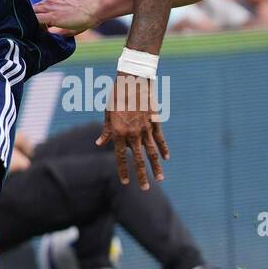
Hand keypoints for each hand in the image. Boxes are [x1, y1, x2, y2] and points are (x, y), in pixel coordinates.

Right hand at [33, 0, 99, 35]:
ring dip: (38, 13)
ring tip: (46, 20)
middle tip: (40, 26)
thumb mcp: (69, 32)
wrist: (94, 7)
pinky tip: (51, 12)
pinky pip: (44, 1)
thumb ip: (55, 33)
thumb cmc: (83, 22)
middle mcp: (50, 6)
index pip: (33, 20)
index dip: (33, 26)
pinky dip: (44, 7)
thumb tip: (46, 34)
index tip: (37, 31)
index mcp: (53, 17)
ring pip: (37, 6)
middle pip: (32, 12)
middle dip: (33, 19)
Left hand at [98, 71, 167, 189]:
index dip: (123, 170)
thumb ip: (106, 130)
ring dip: (156, 167)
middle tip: (145, 189)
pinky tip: (167, 158)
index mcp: (119, 133)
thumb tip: (100, 143)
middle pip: (139, 160)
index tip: (126, 182)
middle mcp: (133, 134)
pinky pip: (160, 139)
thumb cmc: (116, 95)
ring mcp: (145, 129)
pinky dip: (164, 149)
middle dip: (142, 176)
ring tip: (160, 179)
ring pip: (152, 152)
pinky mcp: (154, 122)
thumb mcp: (107, 113)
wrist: (133, 79)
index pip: (121, 157)